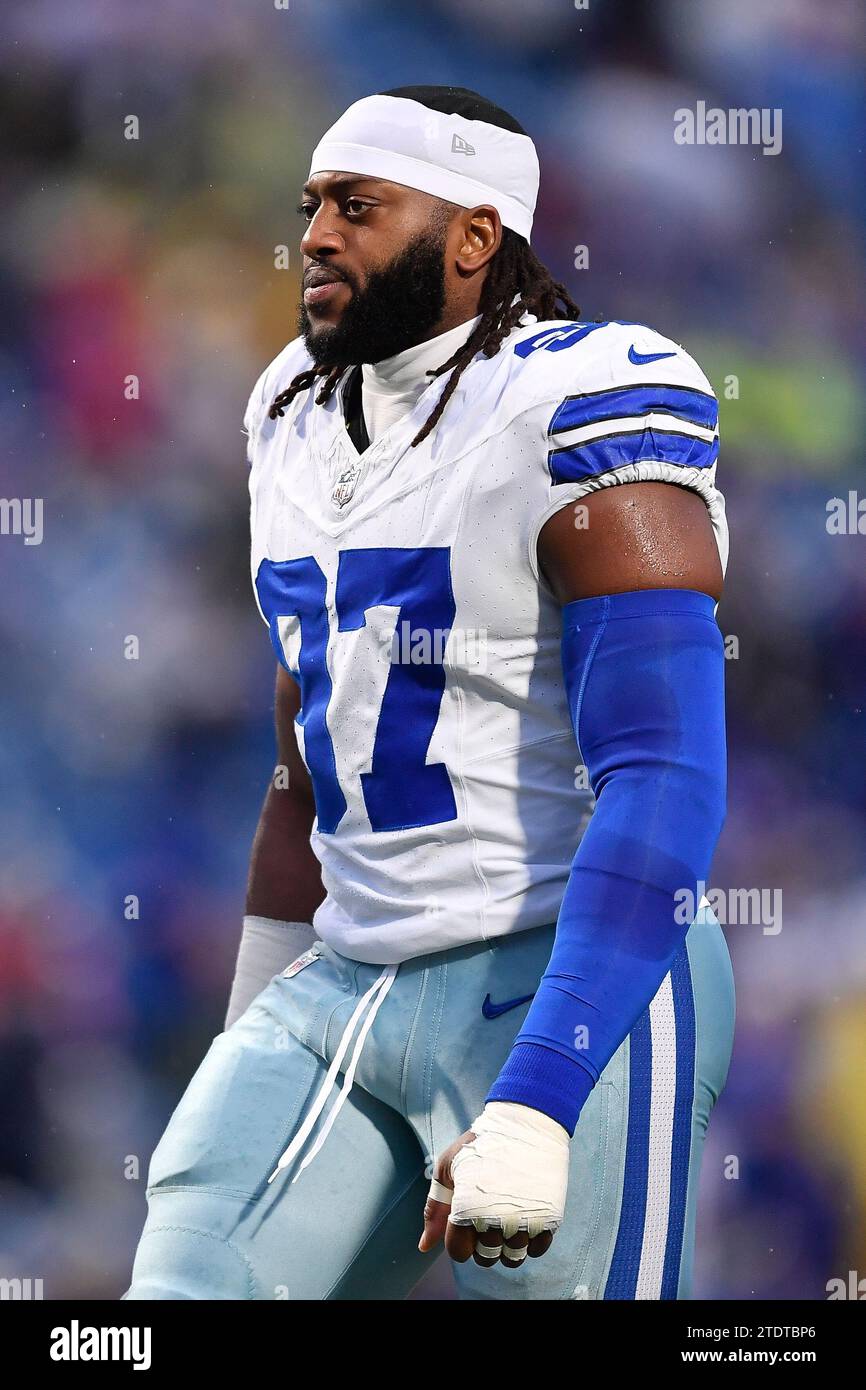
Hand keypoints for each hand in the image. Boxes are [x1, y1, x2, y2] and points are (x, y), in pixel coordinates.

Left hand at [418, 1101, 568, 1268]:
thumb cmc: (480, 1144)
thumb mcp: (448, 1167)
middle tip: (486, 1217)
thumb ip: (435, 1208)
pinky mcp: (549, 1217)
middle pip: (486, 1259)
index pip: (458, 1252)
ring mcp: (525, 1220)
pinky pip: (537, 1250)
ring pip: (513, 1257)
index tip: (466, 1220)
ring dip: (507, 1244)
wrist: (526, 1123)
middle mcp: (496, 1219)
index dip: (459, 1240)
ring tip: (506, 1218)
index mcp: (467, 1208)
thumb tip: (424, 1246)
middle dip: (482, 1244)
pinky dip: (530, 1241)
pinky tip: (524, 1218)